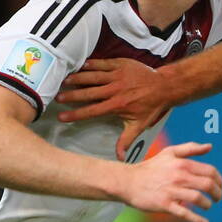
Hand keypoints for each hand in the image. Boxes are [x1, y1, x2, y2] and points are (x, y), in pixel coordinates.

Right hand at [57, 58, 172, 159]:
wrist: (164, 86)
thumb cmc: (151, 107)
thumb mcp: (139, 125)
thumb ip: (126, 140)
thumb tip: (119, 158)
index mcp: (117, 106)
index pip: (92, 111)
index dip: (76, 114)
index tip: (62, 117)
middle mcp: (115, 90)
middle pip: (88, 93)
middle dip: (72, 95)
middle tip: (57, 96)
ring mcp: (117, 76)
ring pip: (93, 76)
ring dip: (78, 78)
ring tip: (64, 80)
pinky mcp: (121, 64)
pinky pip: (103, 63)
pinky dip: (91, 64)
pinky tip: (80, 65)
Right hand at [117, 141, 221, 221]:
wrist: (127, 181)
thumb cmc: (150, 168)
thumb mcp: (169, 153)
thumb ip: (190, 148)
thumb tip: (210, 147)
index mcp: (182, 164)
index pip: (210, 171)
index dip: (219, 180)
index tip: (220, 186)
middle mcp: (179, 176)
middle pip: (207, 185)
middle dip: (217, 193)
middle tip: (218, 198)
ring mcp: (172, 191)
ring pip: (198, 199)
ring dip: (208, 204)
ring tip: (208, 206)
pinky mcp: (165, 204)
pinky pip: (185, 214)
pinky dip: (198, 220)